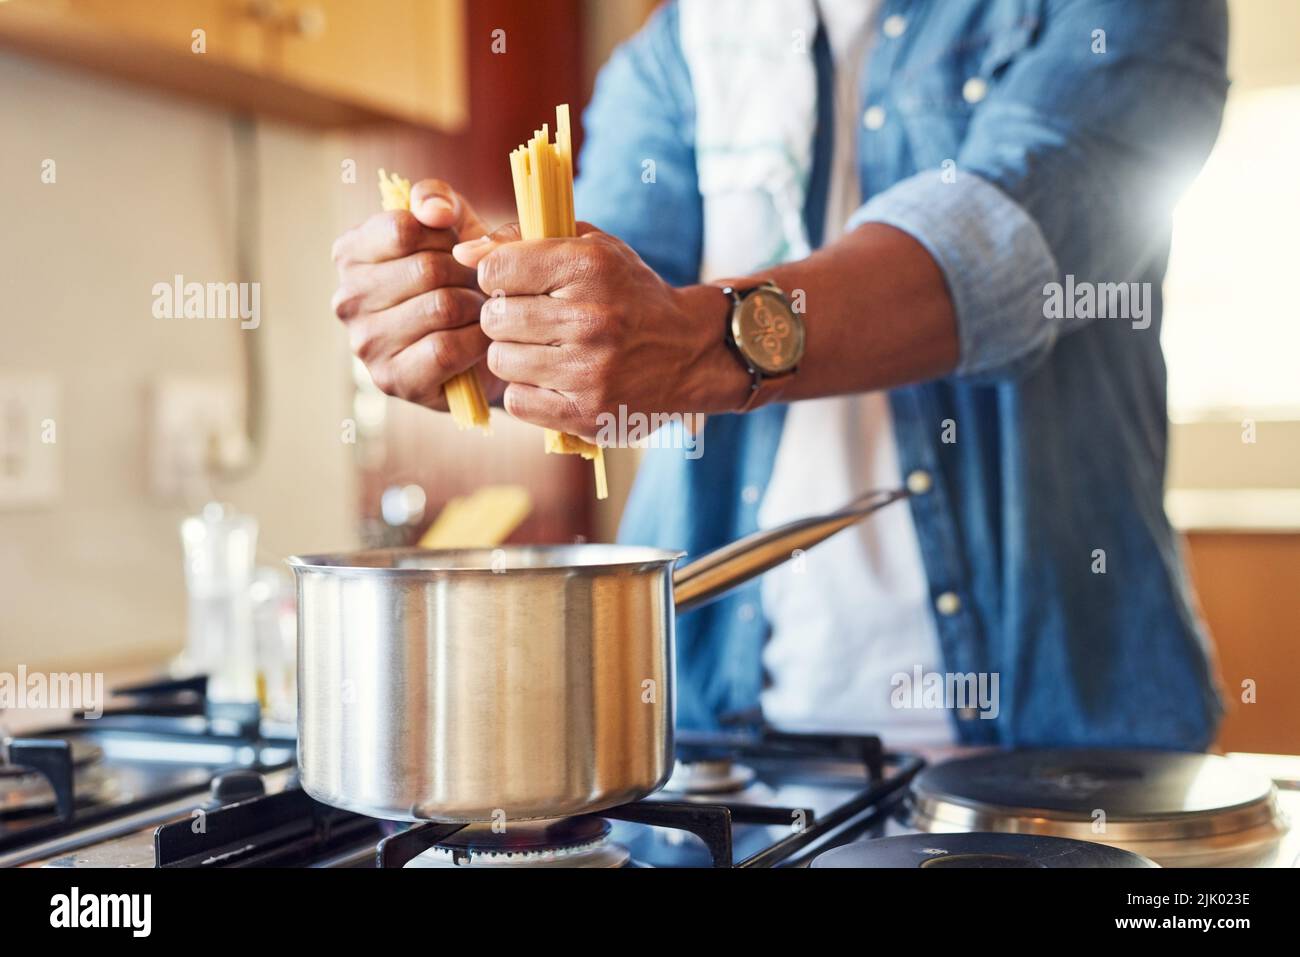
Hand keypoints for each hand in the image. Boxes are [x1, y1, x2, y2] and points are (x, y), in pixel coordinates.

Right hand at [331, 180, 505, 410]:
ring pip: (440, 309)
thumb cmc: (460, 276)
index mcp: (350, 253)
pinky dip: (477, 342)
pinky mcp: (393, 380)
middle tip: (480, 285)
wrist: (484, 342)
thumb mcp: (452, 224)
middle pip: (426, 270)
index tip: (459, 248)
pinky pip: (446, 350)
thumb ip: (438, 199)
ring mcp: (365, 343)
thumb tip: (434, 211)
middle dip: (468, 275)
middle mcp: (348, 299)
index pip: (402, 228)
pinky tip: (483, 339)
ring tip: (483, 310)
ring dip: (477, 308)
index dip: (446, 236)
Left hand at [452, 223, 744, 438]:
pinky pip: (517, 401)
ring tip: (543, 350)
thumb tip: (462, 254)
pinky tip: (553, 380)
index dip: (497, 277)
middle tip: (530, 322)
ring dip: (514, 355)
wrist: (691, 351)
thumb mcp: (593, 249)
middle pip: (494, 318)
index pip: (496, 270)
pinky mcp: (586, 414)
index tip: (517, 285)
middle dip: (504, 318)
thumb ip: (526, 240)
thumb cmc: (630, 295)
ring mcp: (589, 372)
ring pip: (501, 361)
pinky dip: (528, 392)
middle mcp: (591, 320)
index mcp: (590, 268)